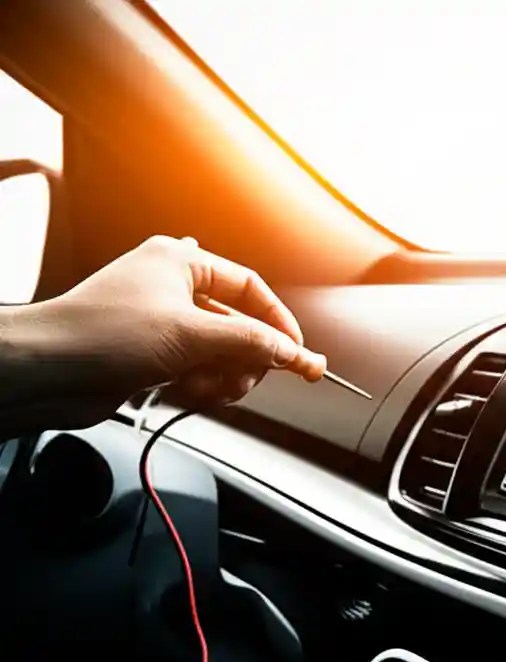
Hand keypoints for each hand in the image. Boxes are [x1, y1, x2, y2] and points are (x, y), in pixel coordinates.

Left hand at [0, 235, 324, 431]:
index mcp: (181, 262)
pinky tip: (187, 392)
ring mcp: (163, 324)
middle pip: (238, 325)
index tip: (298, 352)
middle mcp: (173, 289)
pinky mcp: (152, 356)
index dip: (278, 321)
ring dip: (223, 377)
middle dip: (246, 358)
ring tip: (210, 389)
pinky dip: (200, 385)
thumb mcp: (191, 335)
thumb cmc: (100, 334)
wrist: (45, 372)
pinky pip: (198, 370)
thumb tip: (292, 352)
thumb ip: (251, 343)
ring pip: (220, 353)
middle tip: (251, 378)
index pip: (250, 288)